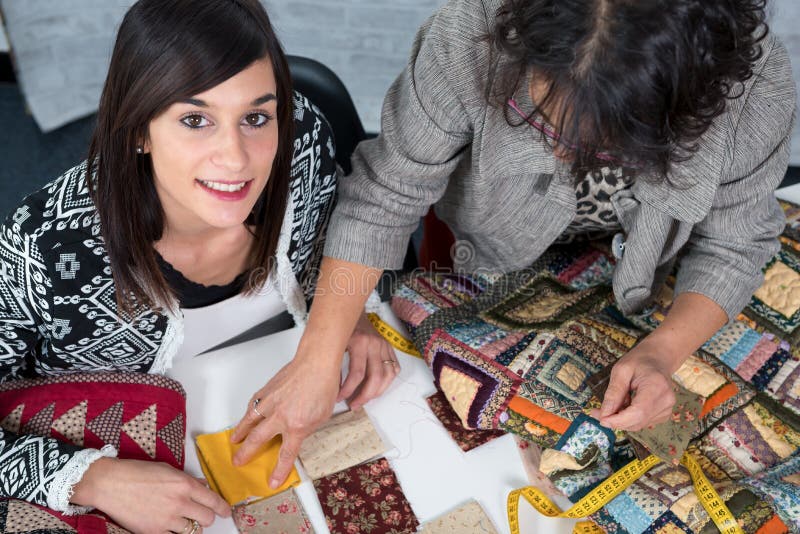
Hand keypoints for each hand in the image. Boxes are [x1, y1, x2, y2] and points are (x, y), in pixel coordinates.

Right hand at [71, 457, 229, 532]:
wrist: (110, 483)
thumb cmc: (137, 472)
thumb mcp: (168, 470)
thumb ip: (188, 480)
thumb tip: (203, 486)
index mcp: (184, 484)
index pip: (213, 500)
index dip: (222, 508)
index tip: (226, 512)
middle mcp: (179, 502)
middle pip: (206, 519)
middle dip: (206, 517)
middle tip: (200, 515)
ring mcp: (167, 520)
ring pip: (192, 531)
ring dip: (190, 527)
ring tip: (182, 521)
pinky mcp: (153, 532)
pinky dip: (174, 533)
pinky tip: (169, 527)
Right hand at [230, 354, 339, 488]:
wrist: (317, 362)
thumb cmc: (323, 385)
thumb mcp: (323, 416)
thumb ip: (308, 428)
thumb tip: (298, 434)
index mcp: (297, 426)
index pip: (286, 454)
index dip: (278, 471)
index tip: (272, 481)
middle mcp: (280, 416)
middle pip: (258, 440)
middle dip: (246, 454)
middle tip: (238, 461)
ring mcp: (271, 402)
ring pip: (249, 421)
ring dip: (239, 433)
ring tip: (233, 441)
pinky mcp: (267, 390)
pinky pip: (253, 404)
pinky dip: (247, 412)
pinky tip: (246, 416)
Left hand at [337, 313, 399, 409]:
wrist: (353, 310)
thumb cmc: (341, 328)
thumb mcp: (333, 342)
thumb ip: (333, 362)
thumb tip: (329, 387)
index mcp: (359, 342)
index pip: (356, 374)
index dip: (348, 390)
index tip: (340, 398)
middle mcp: (375, 344)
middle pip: (375, 378)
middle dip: (364, 396)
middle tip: (354, 405)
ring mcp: (384, 345)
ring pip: (388, 376)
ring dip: (377, 392)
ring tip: (365, 400)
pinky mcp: (390, 347)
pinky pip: (394, 369)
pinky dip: (388, 381)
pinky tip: (377, 387)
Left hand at [593, 342, 676, 430]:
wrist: (657, 360)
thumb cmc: (639, 362)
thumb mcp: (621, 370)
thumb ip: (613, 393)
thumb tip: (604, 415)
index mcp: (657, 386)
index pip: (638, 412)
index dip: (619, 420)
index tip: (601, 419)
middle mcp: (666, 400)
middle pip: (638, 421)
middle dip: (614, 421)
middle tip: (596, 412)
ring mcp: (666, 409)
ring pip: (638, 424)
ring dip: (620, 419)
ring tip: (613, 402)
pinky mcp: (663, 414)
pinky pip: (642, 422)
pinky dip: (629, 417)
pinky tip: (626, 403)